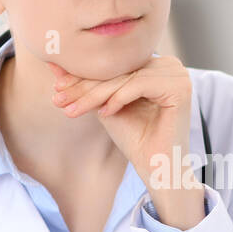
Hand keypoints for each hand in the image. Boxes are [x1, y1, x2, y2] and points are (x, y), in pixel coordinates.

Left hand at [45, 55, 203, 228]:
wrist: (157, 168)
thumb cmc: (134, 138)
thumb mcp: (103, 105)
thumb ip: (85, 85)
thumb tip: (52, 63)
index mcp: (155, 65)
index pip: (114, 66)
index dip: (83, 78)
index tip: (56, 89)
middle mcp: (169, 65)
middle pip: (119, 71)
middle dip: (85, 87)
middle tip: (58, 99)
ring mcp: (178, 75)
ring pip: (126, 78)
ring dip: (96, 94)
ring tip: (73, 110)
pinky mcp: (180, 87)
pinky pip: (140, 85)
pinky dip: (119, 98)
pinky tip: (104, 113)